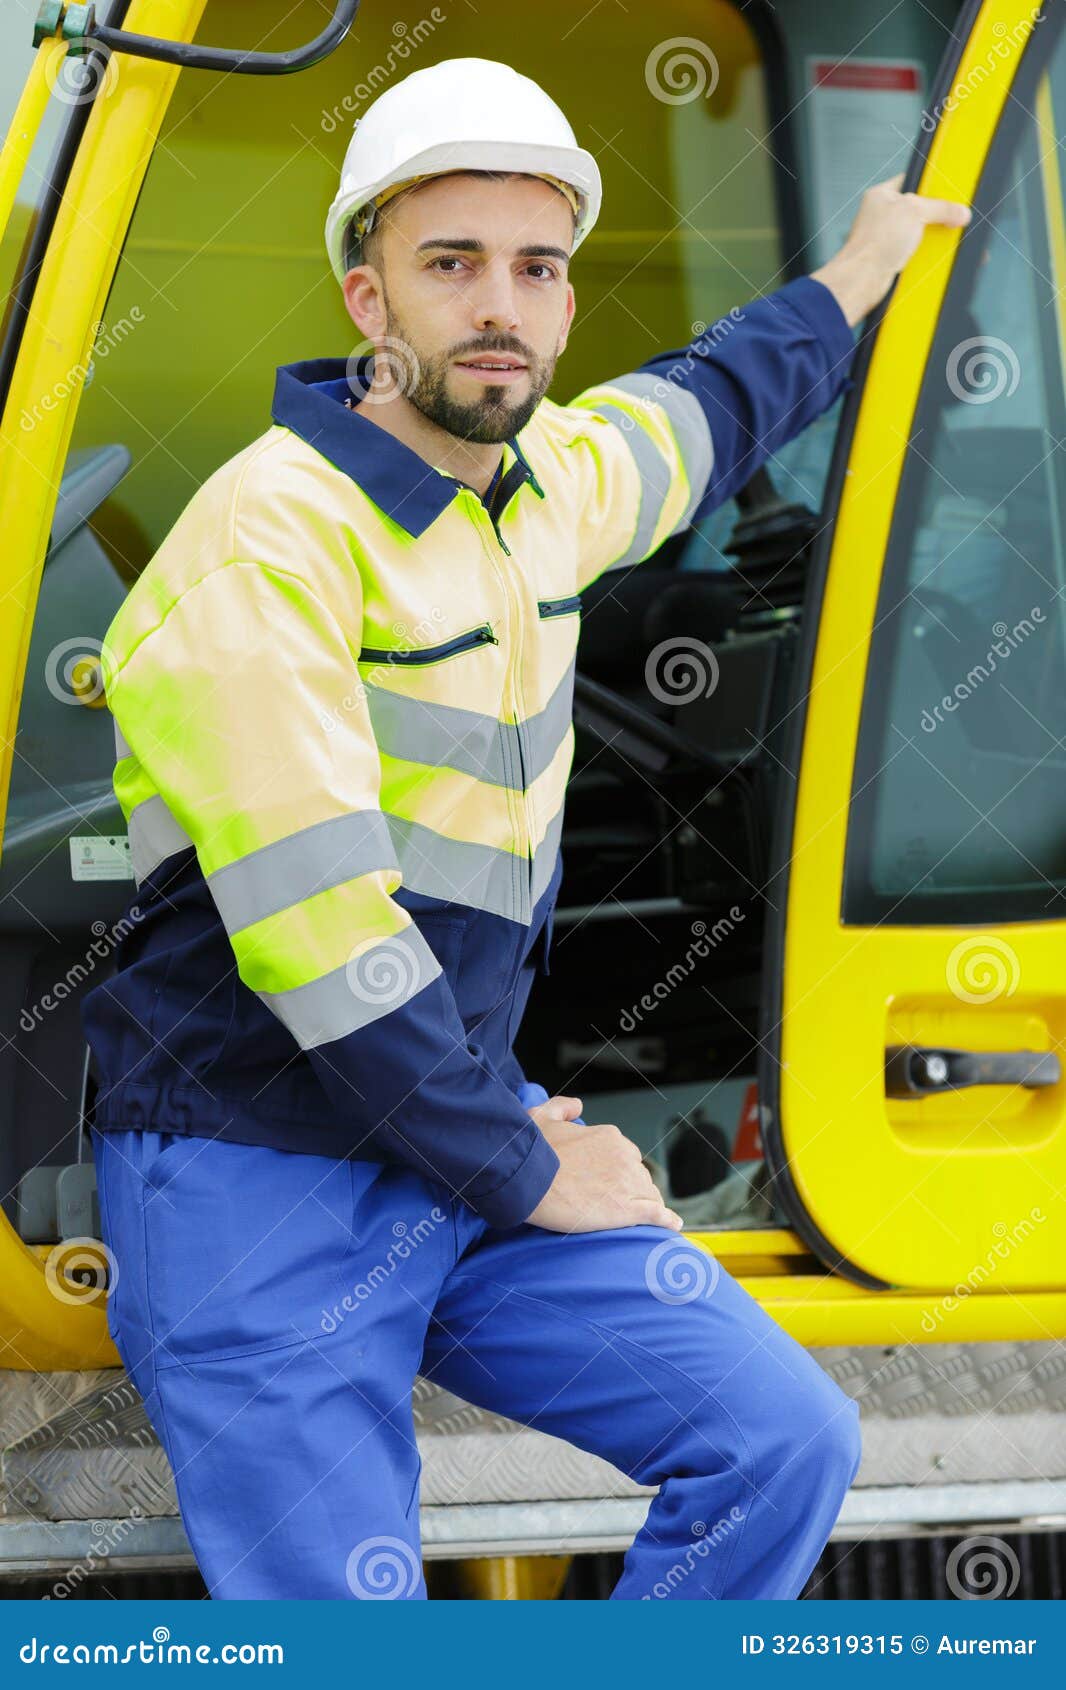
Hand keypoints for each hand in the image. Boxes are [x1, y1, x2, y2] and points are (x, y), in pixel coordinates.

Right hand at [523, 1094, 683, 1233]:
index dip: (617, 1171)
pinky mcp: (628, 1209)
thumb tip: (577, 1105)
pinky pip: (657, 1214)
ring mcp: (629, 1183)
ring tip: (633, 1220)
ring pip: (648, 1195)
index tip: (604, 1182)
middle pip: (638, 1175)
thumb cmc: (530, 1150)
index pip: (625, 1155)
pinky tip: (671, 1225)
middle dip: (629, 1188)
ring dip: (643, 1205)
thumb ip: (562, 1107)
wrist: (527, 1181)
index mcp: (608, 1137)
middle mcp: (624, 1156)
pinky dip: (666, 1220)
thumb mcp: (541, 1116)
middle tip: (610, 1203)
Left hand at [811, 172, 971, 326]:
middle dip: (937, 216)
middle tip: (954, 218)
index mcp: (882, 195)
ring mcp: (886, 239)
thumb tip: (961, 212)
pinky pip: (915, 255)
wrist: (860, 281)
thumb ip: (940, 207)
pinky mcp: (890, 260)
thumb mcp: (914, 211)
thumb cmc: (875, 242)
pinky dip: (926, 257)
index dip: (932, 184)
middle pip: (919, 210)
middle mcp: (883, 216)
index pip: (912, 182)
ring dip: (933, 239)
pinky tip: (936, 258)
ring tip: (949, 239)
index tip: (950, 189)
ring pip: (918, 235)